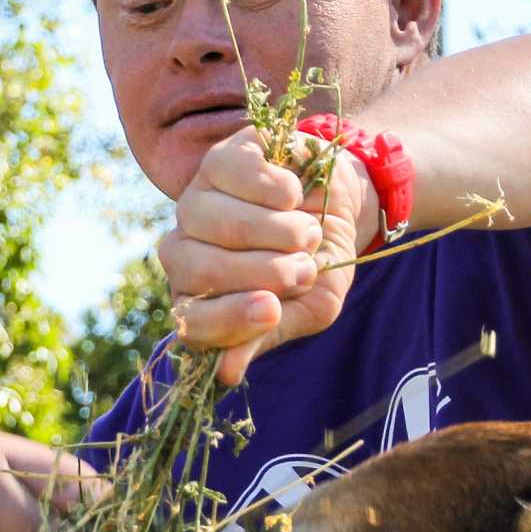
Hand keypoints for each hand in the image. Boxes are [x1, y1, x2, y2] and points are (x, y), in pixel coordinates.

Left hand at [156, 127, 377, 386]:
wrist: (345, 206)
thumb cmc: (319, 263)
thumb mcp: (307, 307)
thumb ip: (266, 333)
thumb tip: (227, 373)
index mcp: (200, 298)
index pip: (190, 322)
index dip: (228, 318)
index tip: (273, 309)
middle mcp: (185, 249)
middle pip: (200, 269)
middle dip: (265, 272)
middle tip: (305, 268)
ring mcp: (196, 200)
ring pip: (216, 220)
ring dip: (277, 231)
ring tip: (307, 233)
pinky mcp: (220, 158)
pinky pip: (236, 174)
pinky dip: (277, 190)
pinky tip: (295, 195)